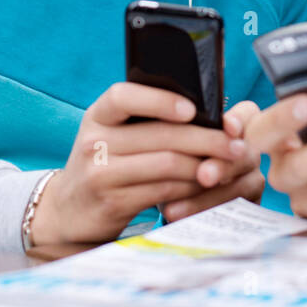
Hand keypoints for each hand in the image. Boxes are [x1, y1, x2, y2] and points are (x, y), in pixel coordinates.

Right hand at [29, 83, 254, 246]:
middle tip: (237, 144)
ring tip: (228, 165)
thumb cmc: (105, 162)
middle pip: (160, 135)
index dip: (160, 100)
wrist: (69, 209)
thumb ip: (145, 120)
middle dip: (206, 138)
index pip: (124, 96)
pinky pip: (164, 190)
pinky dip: (190, 186)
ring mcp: (100, 173)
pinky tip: (205, 184)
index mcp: (98, 115)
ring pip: (167, 164)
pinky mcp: (113, 202)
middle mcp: (95, 141)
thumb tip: (206, 109)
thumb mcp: (113, 134)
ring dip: (204, 165)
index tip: (193, 108)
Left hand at [161, 100, 264, 222]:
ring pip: (239, 188)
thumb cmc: (175, 158)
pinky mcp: (248, 208)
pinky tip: (181, 218)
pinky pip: (232, 213)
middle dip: (222, 165)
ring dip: (207, 198)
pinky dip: (204, 216)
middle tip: (203, 176)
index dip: (240, 120)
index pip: (247, 115)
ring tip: (174, 207)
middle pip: (246, 154)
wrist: (172, 197)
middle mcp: (251, 150)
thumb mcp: (177, 141)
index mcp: (239, 125)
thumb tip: (164, 120)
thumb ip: (179, 131)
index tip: (228, 127)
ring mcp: (253, 179)